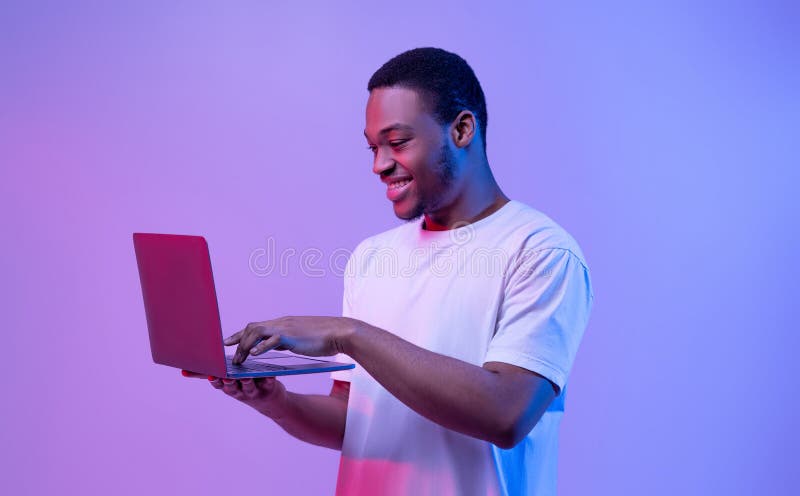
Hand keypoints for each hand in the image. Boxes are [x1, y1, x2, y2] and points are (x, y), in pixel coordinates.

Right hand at [181, 370, 288, 418]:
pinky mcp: (268, 389)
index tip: (209, 375)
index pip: (218, 384)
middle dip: (227, 383)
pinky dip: (268, 379)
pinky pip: (268, 383)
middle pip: (231, 388)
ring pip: (248, 387)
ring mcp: (254, 391)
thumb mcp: (230, 381)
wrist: (270, 401)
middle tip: (225, 377)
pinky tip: (268, 375)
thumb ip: (216, 373)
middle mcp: (239, 391)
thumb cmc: (246, 386)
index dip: (212, 380)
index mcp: (229, 387)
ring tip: (245, 377)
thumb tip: (189, 368)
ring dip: (246, 383)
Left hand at [223, 316, 358, 363]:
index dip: (241, 334)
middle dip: (237, 339)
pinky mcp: (292, 336)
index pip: (257, 326)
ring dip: (245, 346)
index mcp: (283, 324)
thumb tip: (274, 345)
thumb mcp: (299, 339)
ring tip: (239, 360)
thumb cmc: (323, 338)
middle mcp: (281, 323)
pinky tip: (254, 354)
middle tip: (227, 351)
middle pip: (252, 327)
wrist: (340, 333)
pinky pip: (272, 340)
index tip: (229, 342)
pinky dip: (261, 346)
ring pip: (257, 332)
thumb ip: (285, 341)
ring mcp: (285, 328)